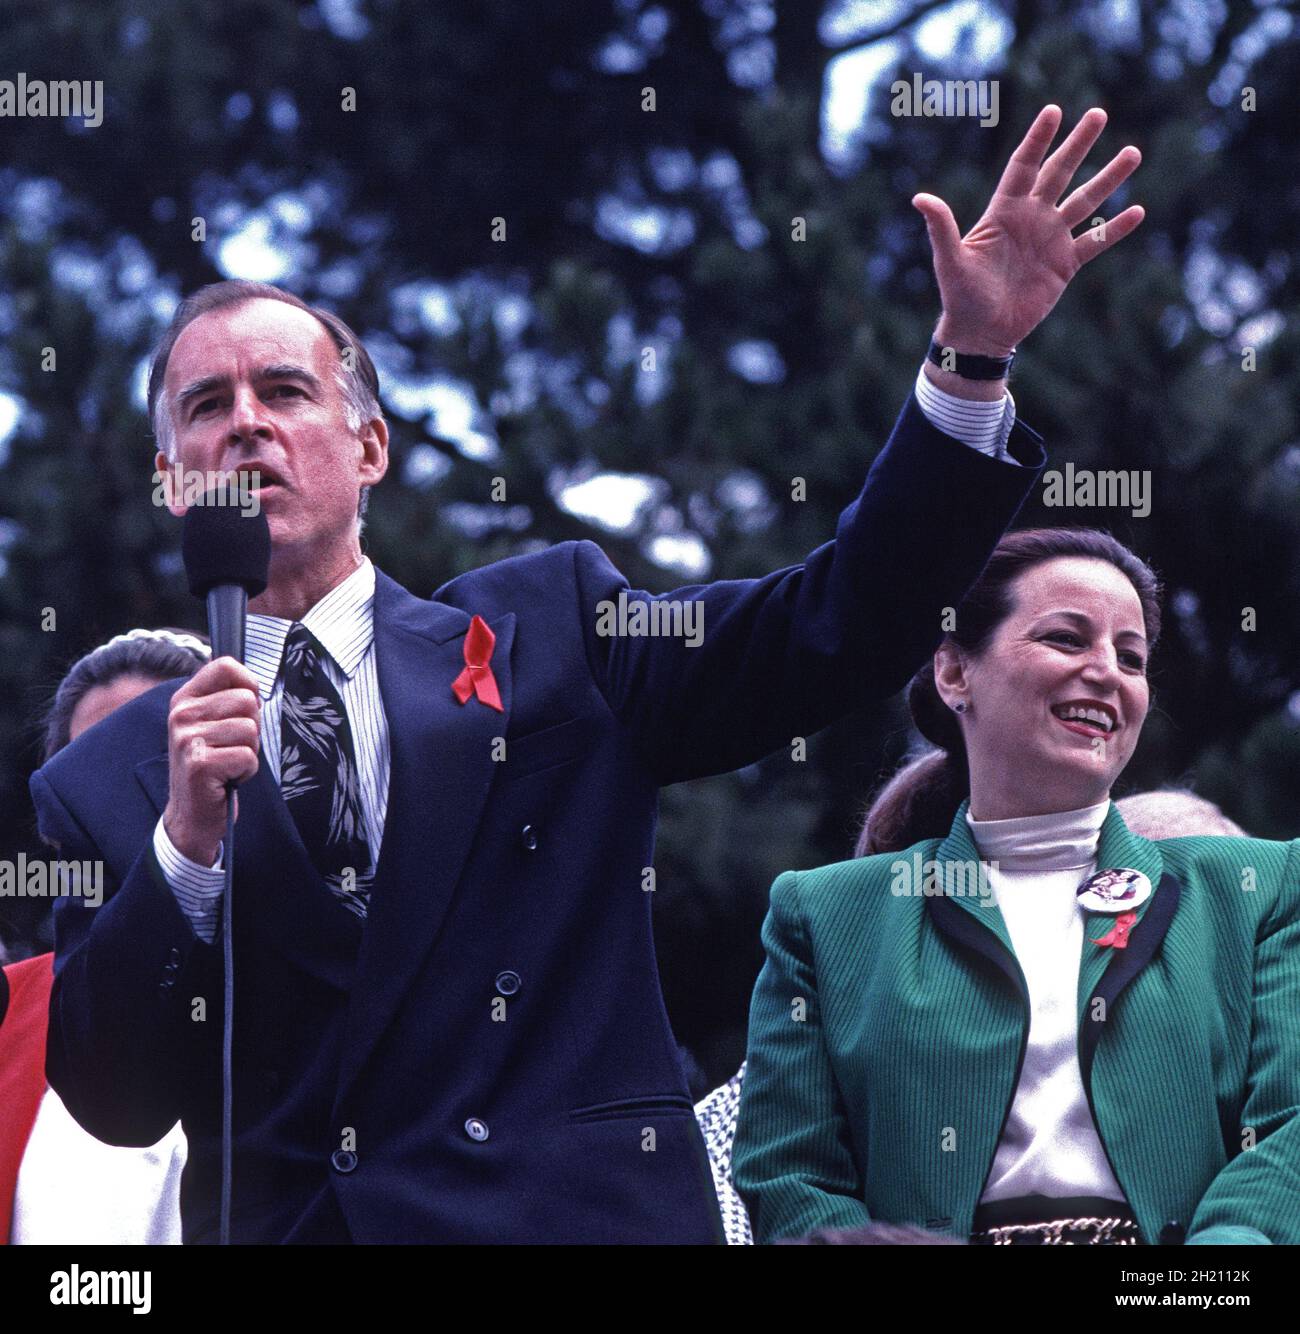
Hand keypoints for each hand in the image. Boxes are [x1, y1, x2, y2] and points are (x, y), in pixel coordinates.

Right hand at [162, 657, 260, 864]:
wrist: (191, 814)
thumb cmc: (213, 765)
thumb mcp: (213, 724)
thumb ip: (228, 698)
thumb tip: (255, 684)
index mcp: (185, 698)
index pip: (225, 665)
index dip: (248, 685)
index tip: (243, 710)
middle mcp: (181, 715)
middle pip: (247, 700)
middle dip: (251, 728)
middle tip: (231, 747)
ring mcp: (187, 739)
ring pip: (250, 729)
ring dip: (249, 751)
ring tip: (228, 763)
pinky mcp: (200, 764)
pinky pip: (248, 756)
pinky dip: (246, 771)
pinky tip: (227, 778)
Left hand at [914, 105, 1143, 357]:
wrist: (980, 332)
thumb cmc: (960, 296)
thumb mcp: (950, 260)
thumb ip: (941, 227)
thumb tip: (919, 198)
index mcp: (1004, 211)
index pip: (1024, 166)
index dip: (1038, 140)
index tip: (1054, 111)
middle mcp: (1031, 219)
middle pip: (1059, 173)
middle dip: (1078, 145)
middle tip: (1099, 115)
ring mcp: (1051, 239)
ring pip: (1085, 201)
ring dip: (1108, 179)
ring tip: (1133, 153)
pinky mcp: (1065, 264)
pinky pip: (1095, 242)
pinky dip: (1114, 229)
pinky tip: (1137, 211)